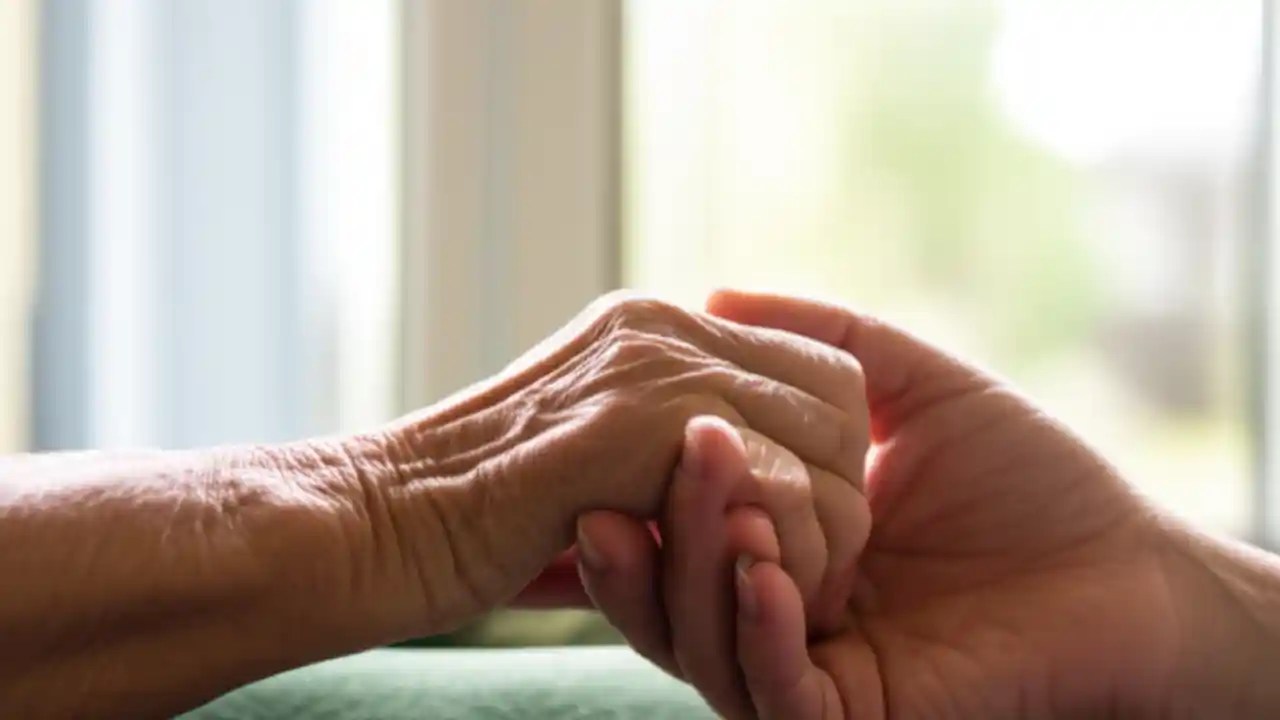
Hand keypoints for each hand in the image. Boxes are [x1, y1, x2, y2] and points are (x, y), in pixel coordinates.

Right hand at [374, 291, 865, 635]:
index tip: (802, 526)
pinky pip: (777, 493)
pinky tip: (752, 597)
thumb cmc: (473, 514)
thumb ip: (659, 447)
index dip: (832, 455)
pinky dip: (787, 559)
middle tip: (809, 568)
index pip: (820, 370)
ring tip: (784, 590)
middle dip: (842, 498)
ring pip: (827, 450)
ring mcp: (651, 374)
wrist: (375, 526)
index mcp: (657, 327)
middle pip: (840, 404)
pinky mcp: (632, 435)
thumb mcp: (584, 454)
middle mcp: (664, 332)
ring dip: (823, 539)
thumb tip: (736, 482)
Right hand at [585, 290, 1279, 717]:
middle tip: (657, 456)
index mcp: (783, 548)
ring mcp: (813, 675)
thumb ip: (822, 339)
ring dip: (697, 566)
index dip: (641, 488)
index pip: (679, 531)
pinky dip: (757, 631)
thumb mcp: (914, 387)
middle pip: (673, 595)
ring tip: (717, 478)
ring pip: (706, 645)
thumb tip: (714, 292)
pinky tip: (763, 565)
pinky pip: (778, 694)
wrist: (1129, 569)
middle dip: (651, 530)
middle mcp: (780, 617)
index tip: (617, 423)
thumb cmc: (1031, 482)